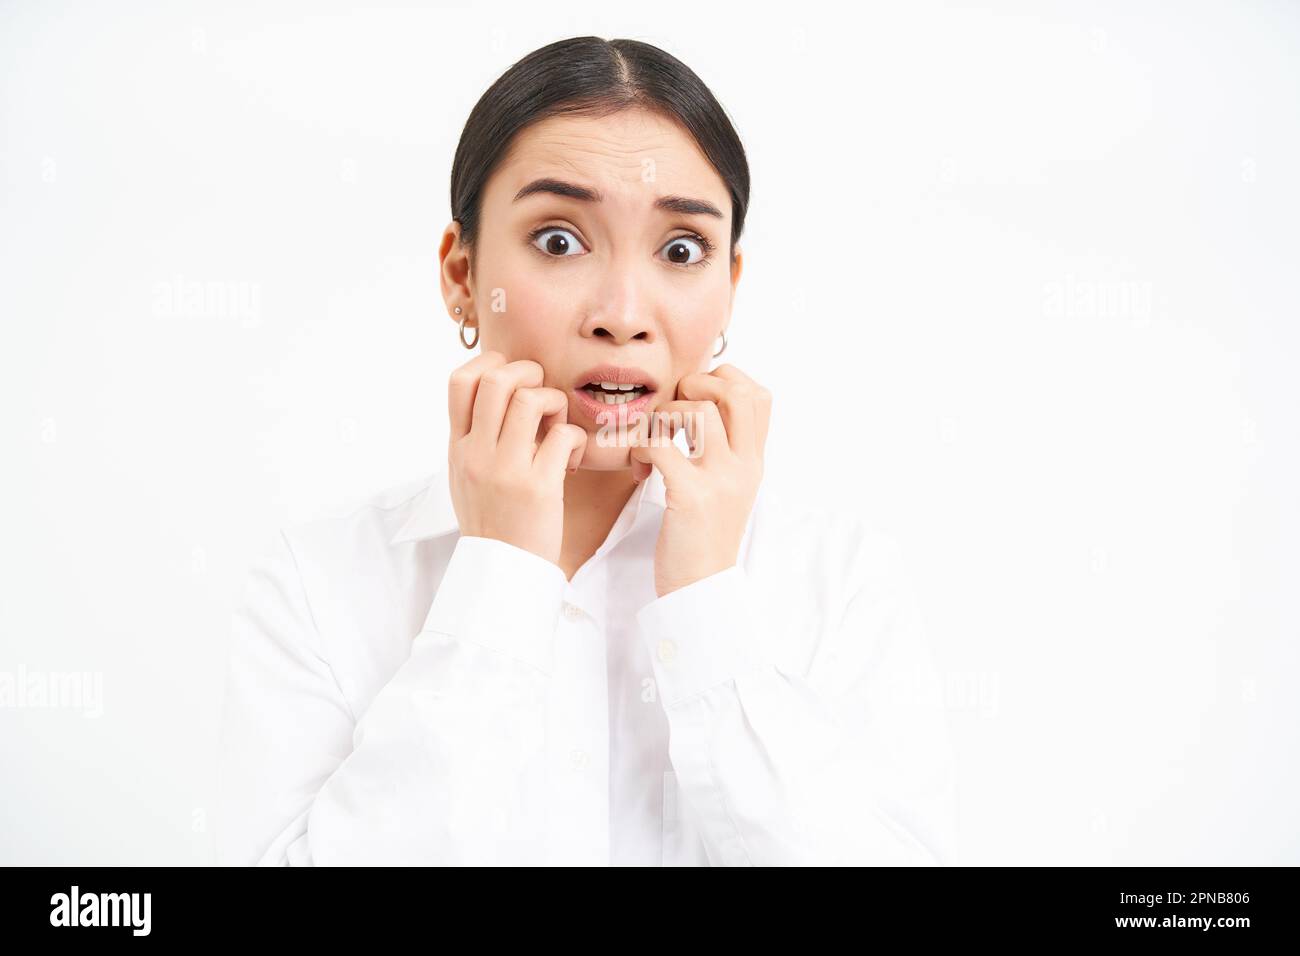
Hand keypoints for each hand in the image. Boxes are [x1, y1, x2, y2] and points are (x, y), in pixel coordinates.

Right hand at [446, 351, 587, 565]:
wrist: (501, 571)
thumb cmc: (491, 520)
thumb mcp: (464, 476)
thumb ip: (474, 437)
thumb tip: (494, 395)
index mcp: (458, 447)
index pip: (459, 381)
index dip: (490, 363)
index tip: (511, 378)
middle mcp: (476, 453)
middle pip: (496, 379)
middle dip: (528, 373)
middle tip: (541, 395)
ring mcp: (506, 469)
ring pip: (531, 400)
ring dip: (555, 403)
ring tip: (556, 428)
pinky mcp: (538, 487)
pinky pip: (563, 436)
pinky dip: (574, 441)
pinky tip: (569, 460)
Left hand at [629, 364, 771, 597]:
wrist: (701, 590)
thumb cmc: (704, 538)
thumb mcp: (729, 491)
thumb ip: (726, 453)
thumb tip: (703, 409)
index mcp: (754, 462)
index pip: (758, 395)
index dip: (723, 381)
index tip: (694, 400)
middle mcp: (744, 466)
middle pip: (734, 392)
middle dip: (694, 386)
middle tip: (672, 413)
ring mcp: (721, 480)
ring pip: (696, 412)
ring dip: (663, 417)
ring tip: (653, 442)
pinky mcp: (691, 497)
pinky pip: (661, 446)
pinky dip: (642, 447)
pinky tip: (639, 469)